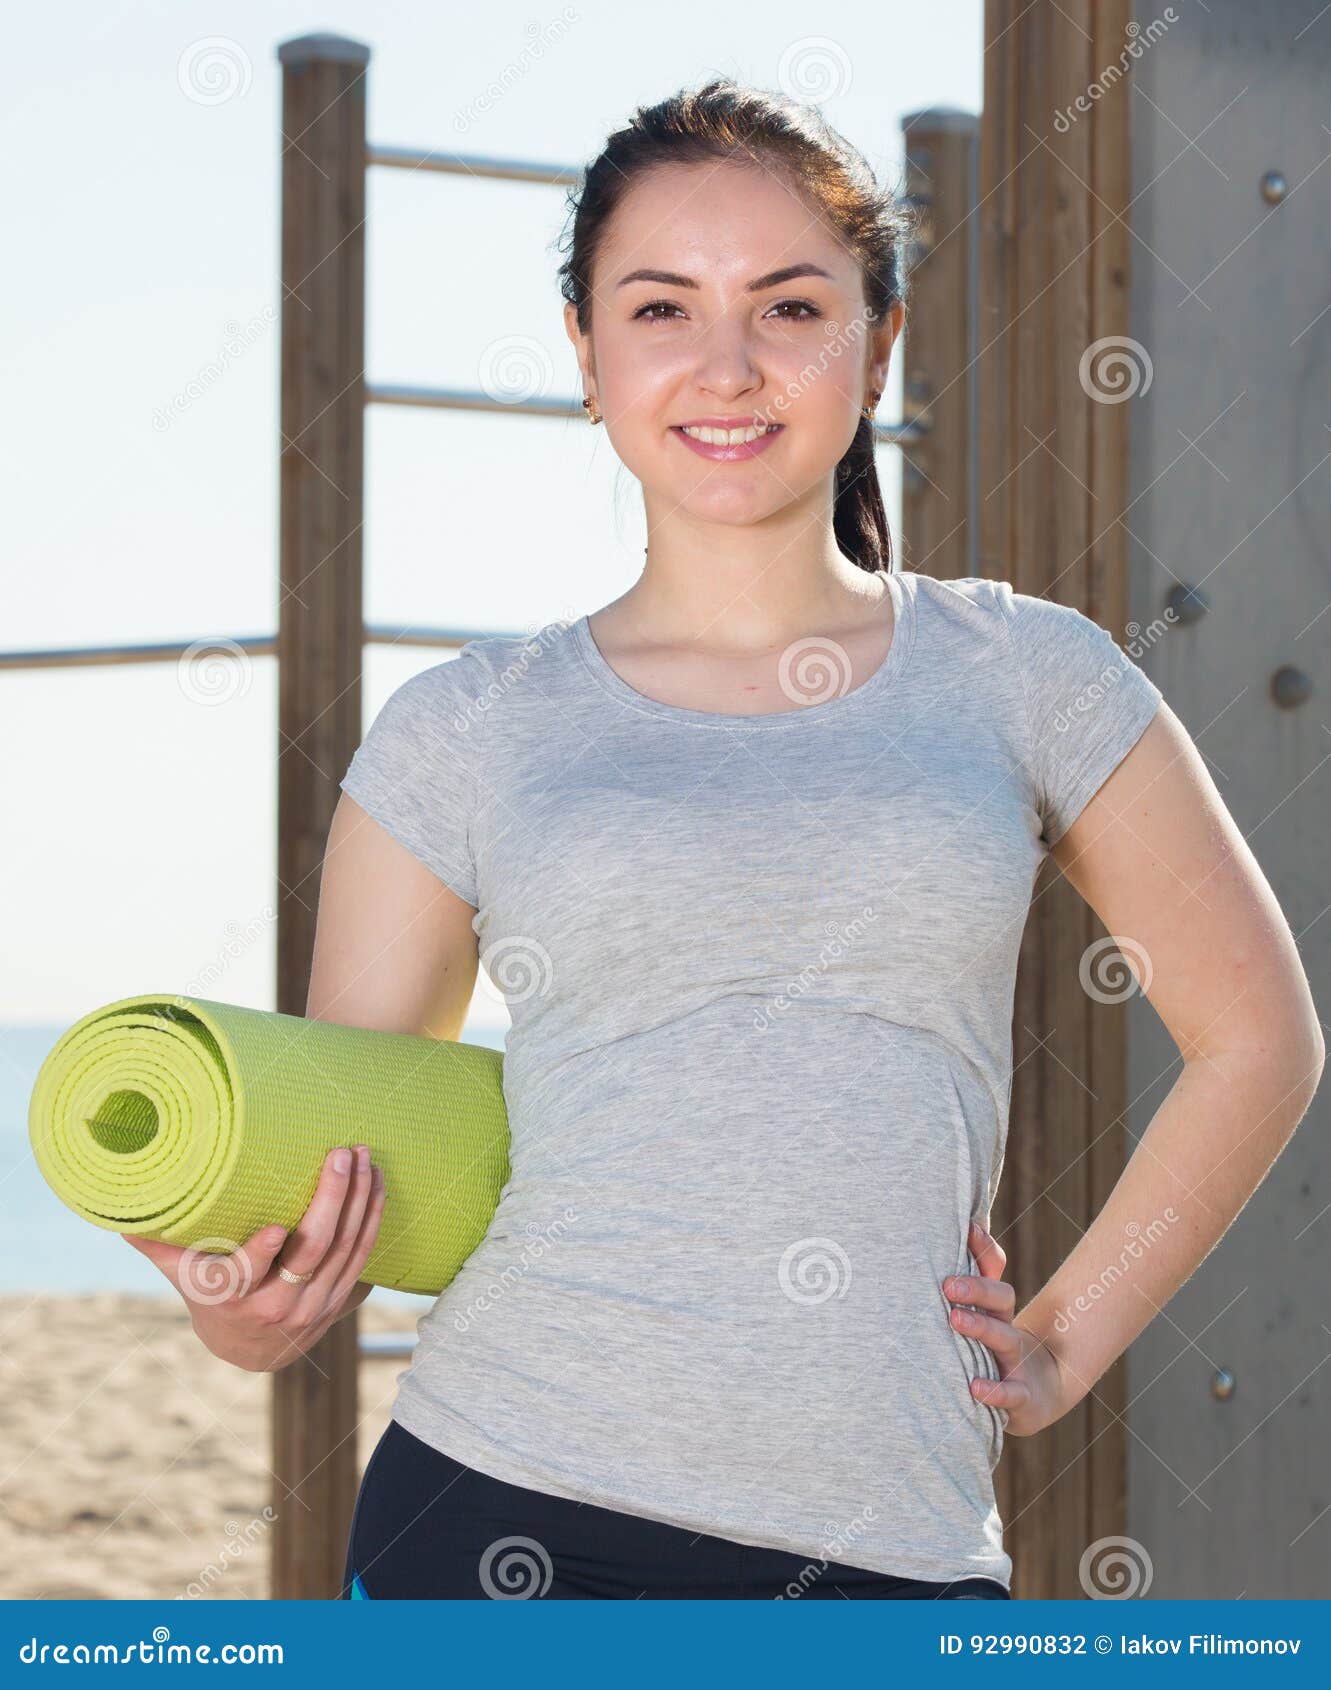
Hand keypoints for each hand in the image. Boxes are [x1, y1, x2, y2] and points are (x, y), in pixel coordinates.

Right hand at [121, 1143, 384, 1372]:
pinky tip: (376, 1184)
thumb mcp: (184, 1276)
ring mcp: (315, 1305)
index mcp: (235, 1298)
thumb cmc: (212, 1298)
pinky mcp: (341, 1300)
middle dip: (330, 1201)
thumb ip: (159, 1243)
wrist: (252, 1352)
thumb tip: (122, 1212)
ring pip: (345, 1251)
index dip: (261, 1255)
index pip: (247, 1277)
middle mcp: (279, 1306)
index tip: (275, 1229)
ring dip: (359, 1202)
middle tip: (338, 1154)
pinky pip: (362, 1256)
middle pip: (312, 1254)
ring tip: (363, 1158)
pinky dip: (372, 1218)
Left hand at [942, 1220, 1071, 1437]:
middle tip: (948, 1284)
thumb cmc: (995, 1353)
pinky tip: (974, 1388)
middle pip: (1001, 1300)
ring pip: (1004, 1339)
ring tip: (955, 1319)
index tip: (967, 1230)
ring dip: (981, 1328)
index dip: (984, 1251)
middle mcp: (1007, 1330)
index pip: (994, 1274)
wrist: (1039, 1398)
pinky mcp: (1023, 1398)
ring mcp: (1016, 1363)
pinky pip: (1010, 1394)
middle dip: (977, 1288)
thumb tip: (950, 1239)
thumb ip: (965, 1290)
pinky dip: (994, 1391)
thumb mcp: (982, 1322)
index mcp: (996, 1310)